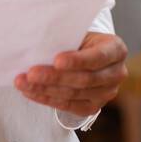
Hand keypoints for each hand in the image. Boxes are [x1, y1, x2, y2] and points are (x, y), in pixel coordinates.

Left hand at [14, 32, 128, 116]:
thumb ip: (68, 40)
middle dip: (54, 77)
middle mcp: (116, 74)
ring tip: (24, 83)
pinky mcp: (93, 107)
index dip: (77, 60)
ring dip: (45, 89)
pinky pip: (68, 106)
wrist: (90, 56)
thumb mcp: (81, 34)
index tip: (56, 60)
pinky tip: (31, 92)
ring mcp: (106, 94)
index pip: (97, 57)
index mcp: (116, 50)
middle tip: (31, 73)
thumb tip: (39, 45)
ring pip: (73, 94)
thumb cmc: (83, 41)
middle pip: (84, 79)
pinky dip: (47, 99)